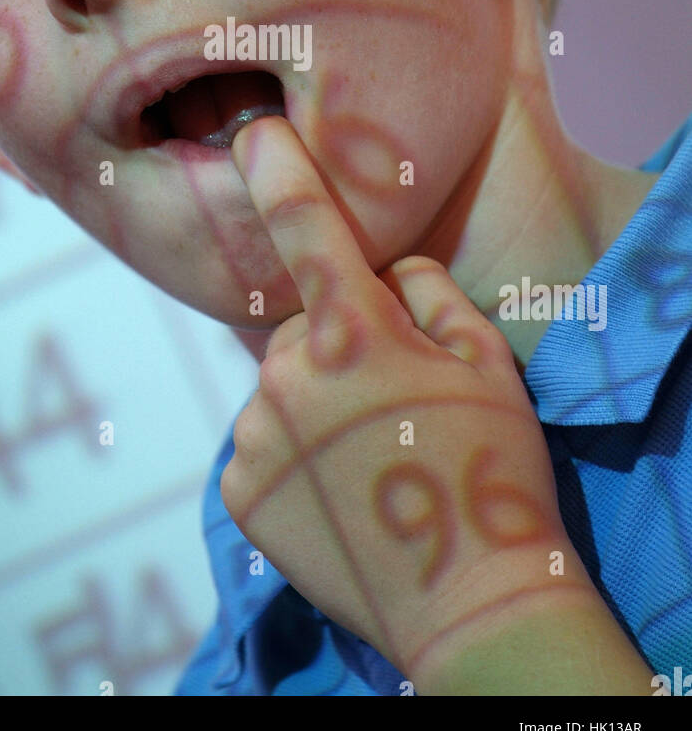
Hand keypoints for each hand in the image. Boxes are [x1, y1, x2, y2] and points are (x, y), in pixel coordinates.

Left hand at [220, 114, 597, 683]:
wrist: (466, 598)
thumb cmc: (489, 465)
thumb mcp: (487, 360)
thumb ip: (430, 291)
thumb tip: (388, 267)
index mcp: (352, 331)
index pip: (306, 226)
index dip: (278, 169)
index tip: (252, 132)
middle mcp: (288, 373)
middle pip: (303, 329)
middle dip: (340, 346)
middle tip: (396, 404)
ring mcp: (257, 434)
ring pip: (279, 388)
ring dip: (313, 403)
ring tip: (372, 457)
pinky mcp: (240, 488)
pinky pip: (262, 443)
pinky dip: (291, 455)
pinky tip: (339, 488)